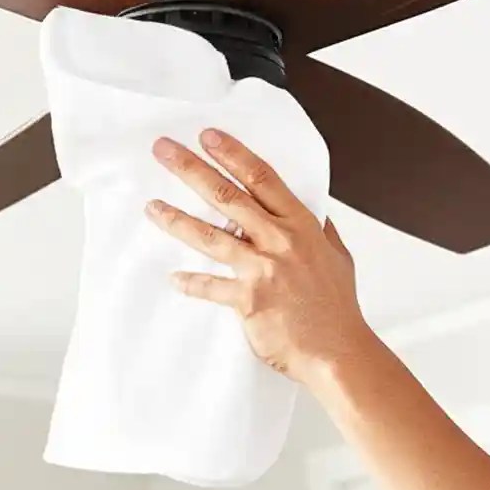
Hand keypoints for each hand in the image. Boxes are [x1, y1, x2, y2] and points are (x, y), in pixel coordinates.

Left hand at [144, 128, 378, 384]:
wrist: (338, 353)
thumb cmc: (337, 308)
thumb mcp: (338, 258)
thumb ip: (322, 231)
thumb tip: (317, 213)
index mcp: (301, 225)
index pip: (262, 178)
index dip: (233, 154)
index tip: (208, 136)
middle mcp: (280, 240)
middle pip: (228, 196)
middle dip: (192, 169)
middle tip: (164, 150)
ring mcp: (263, 269)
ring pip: (210, 236)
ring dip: (176, 219)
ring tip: (151, 207)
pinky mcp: (248, 300)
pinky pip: (210, 286)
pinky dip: (190, 283)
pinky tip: (174, 278)